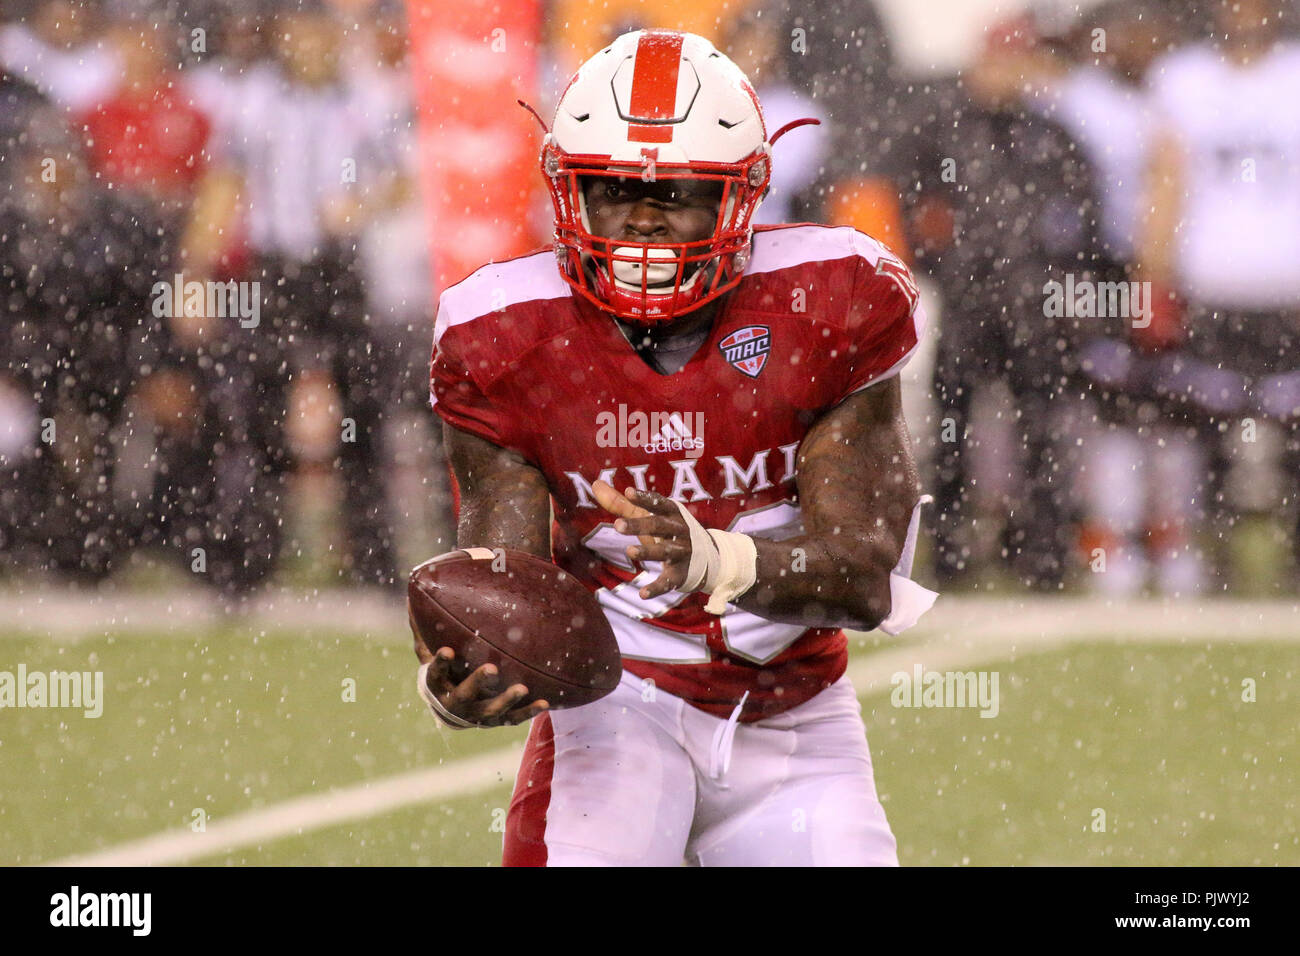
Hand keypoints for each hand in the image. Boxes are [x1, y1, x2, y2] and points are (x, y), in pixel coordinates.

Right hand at [415, 637, 548, 726]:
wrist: (449, 711)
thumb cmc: (442, 671)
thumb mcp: (429, 651)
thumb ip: (424, 627)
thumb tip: (412, 592)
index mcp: (437, 685)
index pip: (434, 674)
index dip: (440, 664)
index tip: (447, 650)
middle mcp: (454, 704)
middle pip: (464, 695)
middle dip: (477, 682)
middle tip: (492, 668)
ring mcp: (476, 716)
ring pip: (491, 711)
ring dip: (507, 701)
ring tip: (522, 688)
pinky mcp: (495, 721)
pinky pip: (512, 719)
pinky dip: (528, 712)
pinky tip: (544, 703)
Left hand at [592, 479, 693, 599]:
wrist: (709, 557)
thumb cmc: (668, 531)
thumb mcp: (648, 516)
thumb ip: (621, 503)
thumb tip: (595, 484)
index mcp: (672, 513)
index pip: (658, 503)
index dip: (644, 498)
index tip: (629, 492)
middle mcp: (680, 531)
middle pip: (659, 526)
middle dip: (639, 525)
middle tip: (617, 526)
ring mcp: (682, 553)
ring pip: (665, 552)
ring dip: (649, 552)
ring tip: (629, 551)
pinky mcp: (681, 575)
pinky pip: (668, 582)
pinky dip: (656, 588)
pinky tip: (642, 594)